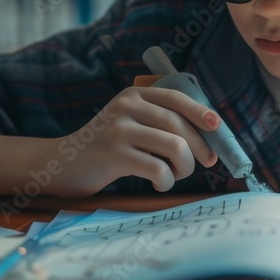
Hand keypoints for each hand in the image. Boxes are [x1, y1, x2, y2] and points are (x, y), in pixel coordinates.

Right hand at [52, 87, 222, 196]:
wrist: (62, 164)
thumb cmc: (106, 148)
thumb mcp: (128, 122)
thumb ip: (157, 121)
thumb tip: (206, 134)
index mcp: (134, 94)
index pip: (175, 97)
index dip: (200, 111)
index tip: (218, 125)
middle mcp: (126, 107)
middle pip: (179, 125)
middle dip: (199, 147)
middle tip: (204, 163)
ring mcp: (119, 130)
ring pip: (174, 146)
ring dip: (184, 167)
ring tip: (174, 175)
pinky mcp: (114, 155)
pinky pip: (157, 169)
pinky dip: (166, 181)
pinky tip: (157, 184)